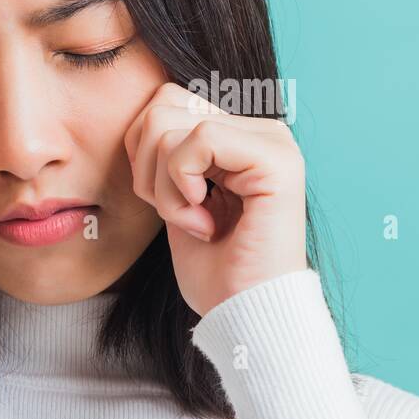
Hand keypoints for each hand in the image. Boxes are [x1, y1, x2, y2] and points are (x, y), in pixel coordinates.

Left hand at [124, 82, 306, 315]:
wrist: (246, 317)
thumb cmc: (216, 272)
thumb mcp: (177, 198)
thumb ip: (167, 152)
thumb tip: (142, 115)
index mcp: (241, 135)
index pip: (164, 102)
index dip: (144, 156)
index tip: (173, 206)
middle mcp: (262, 129)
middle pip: (161, 105)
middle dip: (149, 170)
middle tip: (182, 216)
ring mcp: (273, 141)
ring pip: (169, 124)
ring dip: (165, 187)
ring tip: (197, 222)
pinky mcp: (276, 159)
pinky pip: (198, 142)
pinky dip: (181, 189)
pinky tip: (206, 222)